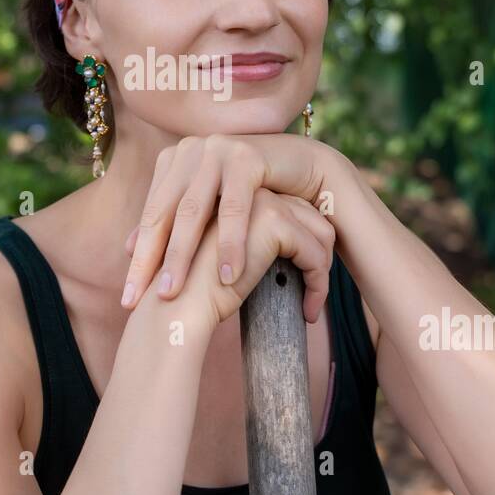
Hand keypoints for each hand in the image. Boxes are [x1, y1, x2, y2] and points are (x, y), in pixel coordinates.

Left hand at [119, 133, 347, 309]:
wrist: (303, 165)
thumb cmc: (252, 193)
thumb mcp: (208, 208)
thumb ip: (172, 222)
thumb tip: (128, 248)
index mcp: (176, 160)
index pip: (152, 216)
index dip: (140, 257)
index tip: (128, 298)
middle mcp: (191, 151)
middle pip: (164, 213)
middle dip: (151, 259)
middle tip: (139, 300)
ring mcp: (217, 150)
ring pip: (193, 212)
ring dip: (181, 254)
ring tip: (172, 292)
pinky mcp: (246, 157)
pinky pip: (235, 208)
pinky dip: (230, 244)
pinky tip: (227, 276)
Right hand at [156, 186, 333, 331]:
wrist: (173, 309)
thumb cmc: (188, 290)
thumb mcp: (216, 254)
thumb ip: (239, 237)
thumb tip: (285, 245)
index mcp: (227, 187)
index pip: (284, 206)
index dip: (297, 240)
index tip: (300, 272)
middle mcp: (243, 183)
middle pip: (306, 212)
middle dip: (317, 250)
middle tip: (316, 286)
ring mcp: (257, 195)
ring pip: (317, 229)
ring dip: (321, 269)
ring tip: (312, 302)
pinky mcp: (271, 216)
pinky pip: (314, 251)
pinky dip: (317, 283)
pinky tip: (308, 312)